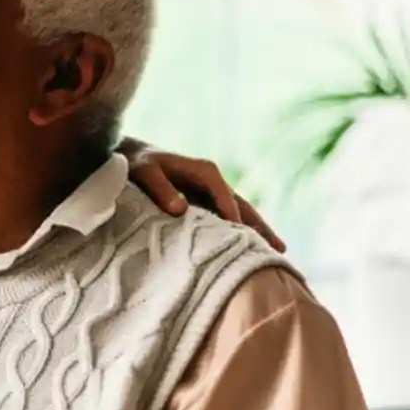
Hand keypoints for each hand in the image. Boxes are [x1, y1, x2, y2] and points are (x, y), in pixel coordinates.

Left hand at [120, 141, 285, 251]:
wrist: (129, 156)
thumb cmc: (136, 163)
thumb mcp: (145, 172)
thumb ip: (161, 188)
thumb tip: (181, 209)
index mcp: (203, 171)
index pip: (224, 194)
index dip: (232, 212)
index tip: (241, 235)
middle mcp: (213, 181)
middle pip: (242, 206)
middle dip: (260, 226)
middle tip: (280, 249)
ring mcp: (211, 193)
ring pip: (240, 213)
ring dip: (257, 231)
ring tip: (277, 253)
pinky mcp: (205, 203)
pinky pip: (227, 219)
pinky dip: (241, 232)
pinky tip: (250, 249)